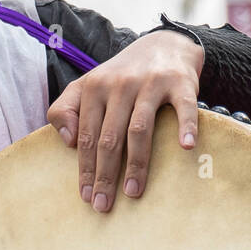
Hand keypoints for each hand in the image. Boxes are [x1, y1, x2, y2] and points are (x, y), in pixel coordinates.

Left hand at [46, 32, 204, 212]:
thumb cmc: (120, 77)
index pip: (85, 136)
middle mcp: (119, 84)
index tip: (85, 196)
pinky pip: (183, 108)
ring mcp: (150, 83)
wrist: (163, 44)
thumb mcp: (86, 87)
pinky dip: (185, 126)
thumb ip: (65, 110)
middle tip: (103, 204)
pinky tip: (186, 147)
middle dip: (104, 174)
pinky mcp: (179, 82)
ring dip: (136, 163)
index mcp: (93, 88)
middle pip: (109, 137)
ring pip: (139, 128)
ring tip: (133, 191)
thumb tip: (68, 142)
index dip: (84, 168)